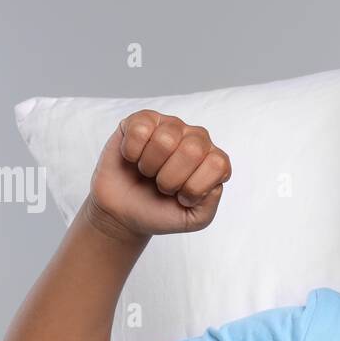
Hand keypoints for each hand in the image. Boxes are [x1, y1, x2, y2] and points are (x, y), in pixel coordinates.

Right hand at [87, 110, 230, 239]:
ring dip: (150, 166)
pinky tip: (133, 158)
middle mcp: (197, 139)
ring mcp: (171, 126)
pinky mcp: (143, 120)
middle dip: (170, 178)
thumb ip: (209, 204)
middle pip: (192, 150)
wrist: (122, 212)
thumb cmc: (159, 211)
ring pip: (165, 139)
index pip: (217, 165)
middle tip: (162, 186)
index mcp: (214, 162)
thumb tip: (212, 182)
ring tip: (148, 172)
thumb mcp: (193, 219)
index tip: (182, 197)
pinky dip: (132, 152)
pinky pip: (140, 129)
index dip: (194, 187)